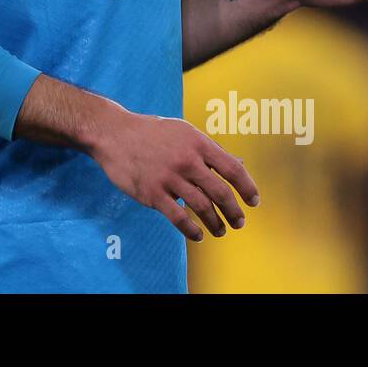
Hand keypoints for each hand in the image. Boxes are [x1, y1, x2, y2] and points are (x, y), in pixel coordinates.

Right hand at [88, 106, 259, 240]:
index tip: (254, 201)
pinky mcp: (152, 193)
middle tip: (239, 222)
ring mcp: (169, 178)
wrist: (114, 134)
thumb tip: (237, 163)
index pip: (232, 168)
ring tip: (220, 230)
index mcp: (197, 143)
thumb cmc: (151, 132)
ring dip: (216, 223)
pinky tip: (198, 234)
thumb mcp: (183, 131)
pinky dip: (192, 230)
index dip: (247, 187)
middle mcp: (186, 160)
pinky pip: (178, 217)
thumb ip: (210, 148)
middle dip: (234, 211)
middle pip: (220, 192)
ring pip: (201, 207)